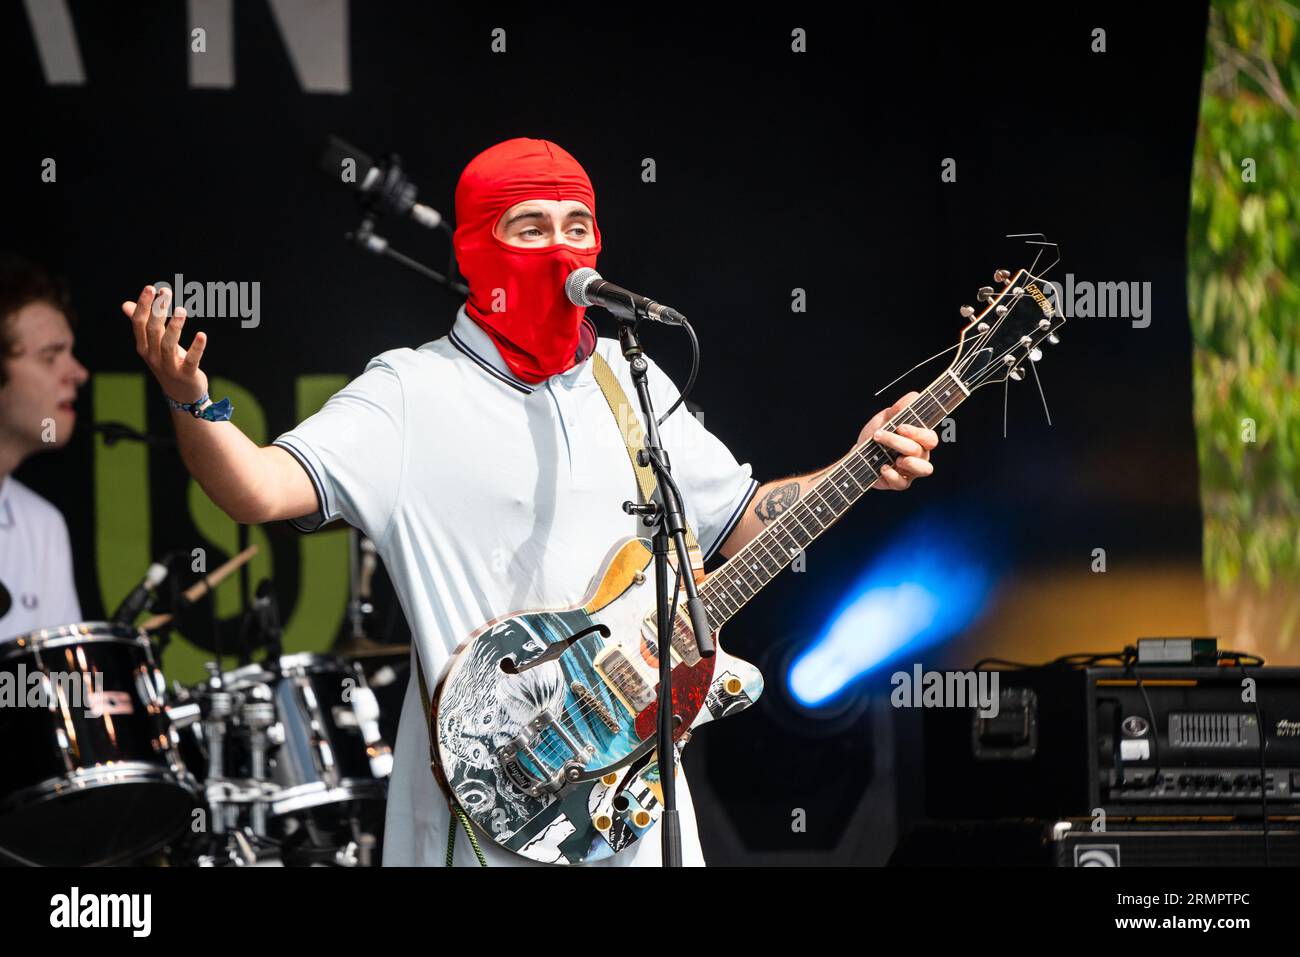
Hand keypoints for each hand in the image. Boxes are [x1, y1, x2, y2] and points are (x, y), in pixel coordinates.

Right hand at [122, 285, 208, 404]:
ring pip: (168, 345)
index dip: (144, 305)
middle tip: (165, 291)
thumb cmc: (168, 363)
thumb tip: (124, 304)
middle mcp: (153, 356)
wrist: (182, 394)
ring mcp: (169, 367)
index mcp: (144, 347)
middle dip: (158, 310)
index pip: (139, 324)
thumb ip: (141, 325)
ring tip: (182, 310)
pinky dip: (197, 348)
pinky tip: (202, 335)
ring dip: (175, 326)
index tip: (150, 288)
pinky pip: (191, 360)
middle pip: (152, 331)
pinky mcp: (186, 374)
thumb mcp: (153, 345)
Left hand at [857, 391, 938, 489]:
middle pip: (922, 451)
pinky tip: (882, 467)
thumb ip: (898, 408)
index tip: (900, 427)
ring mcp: (911, 471)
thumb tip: (913, 396)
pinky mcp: (899, 483)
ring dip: (910, 462)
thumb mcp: (884, 418)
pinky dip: (892, 475)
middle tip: (880, 436)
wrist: (856, 453)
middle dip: (901, 443)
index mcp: (919, 440)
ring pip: (924, 469)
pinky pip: (903, 483)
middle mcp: (919, 456)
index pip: (930, 438)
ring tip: (895, 458)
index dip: (919, 433)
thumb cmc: (875, 435)